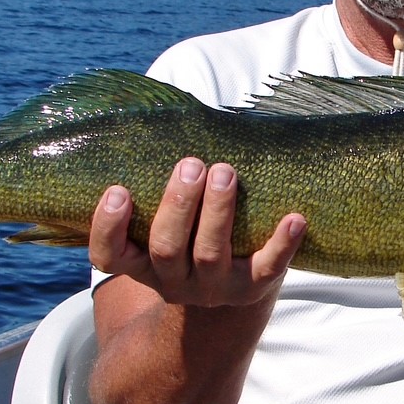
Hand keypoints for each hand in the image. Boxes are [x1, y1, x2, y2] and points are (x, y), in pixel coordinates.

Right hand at [88, 157, 307, 307]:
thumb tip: (162, 114)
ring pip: (210, 255)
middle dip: (178, 204)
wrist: (227, 289)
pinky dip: (282, 243)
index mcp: (140, 264)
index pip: (108, 256)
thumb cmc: (188, 235)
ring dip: (218, 211)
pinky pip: (268, 268)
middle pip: (166, 249)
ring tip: (225, 171)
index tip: (118, 191)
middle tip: (191, 165)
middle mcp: (172, 281)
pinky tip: (294, 218)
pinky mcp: (252, 288)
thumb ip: (153, 184)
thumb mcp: (162, 220)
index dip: (108, 227)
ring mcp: (212, 289)